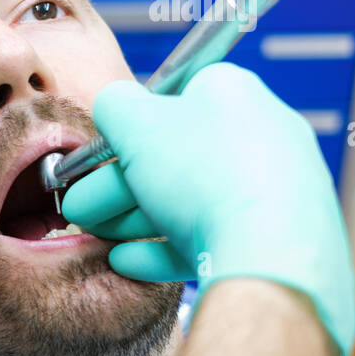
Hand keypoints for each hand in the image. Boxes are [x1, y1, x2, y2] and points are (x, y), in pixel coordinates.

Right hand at [62, 63, 354, 355]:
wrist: (270, 254)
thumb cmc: (203, 175)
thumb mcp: (135, 121)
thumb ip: (114, 104)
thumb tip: (113, 106)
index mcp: (235, 94)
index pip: (176, 96)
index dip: (131, 125)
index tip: (100, 154)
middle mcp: (263, 135)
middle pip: (174, 157)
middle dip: (118, 185)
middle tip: (80, 208)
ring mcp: (273, 191)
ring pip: (189, 201)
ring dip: (134, 219)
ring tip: (98, 236)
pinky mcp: (274, 241)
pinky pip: (212, 238)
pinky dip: (165, 248)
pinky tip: (129, 261)